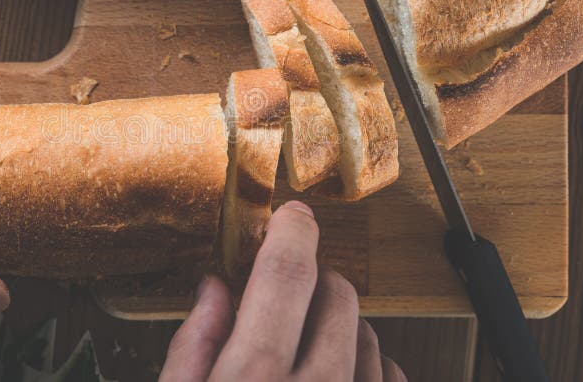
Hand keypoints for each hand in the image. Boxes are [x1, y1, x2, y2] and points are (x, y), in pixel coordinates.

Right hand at [160, 201, 406, 380]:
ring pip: (367, 332)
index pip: (285, 275)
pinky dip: (365, 366)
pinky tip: (335, 380)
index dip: (291, 233)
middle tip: (284, 304)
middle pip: (336, 295)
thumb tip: (213, 291)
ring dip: (337, 328)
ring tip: (303, 359)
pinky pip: (390, 374)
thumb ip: (191, 349)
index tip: (291, 217)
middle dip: (312, 283)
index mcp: (254, 380)